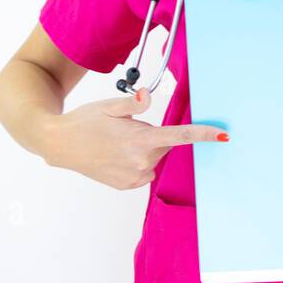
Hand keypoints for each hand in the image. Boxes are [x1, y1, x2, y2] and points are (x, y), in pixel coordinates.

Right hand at [40, 86, 228, 190]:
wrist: (59, 144)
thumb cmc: (84, 121)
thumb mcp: (110, 105)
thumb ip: (133, 103)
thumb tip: (147, 97)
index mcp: (141, 140)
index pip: (180, 136)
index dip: (203, 134)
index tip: (223, 135)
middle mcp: (141, 162)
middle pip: (164, 145)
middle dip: (153, 135)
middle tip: (127, 129)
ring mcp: (134, 177)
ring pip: (153, 158)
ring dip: (144, 149)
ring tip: (116, 142)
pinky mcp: (127, 186)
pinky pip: (143, 171)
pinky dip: (136, 162)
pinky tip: (116, 156)